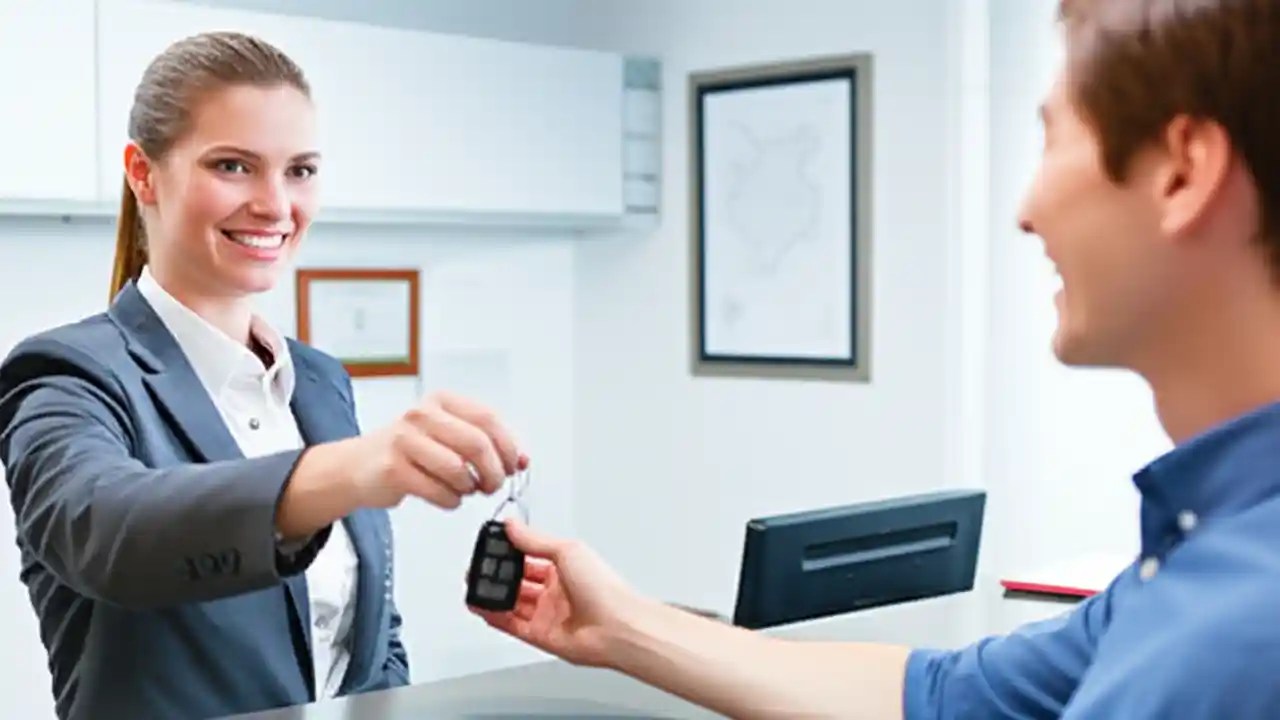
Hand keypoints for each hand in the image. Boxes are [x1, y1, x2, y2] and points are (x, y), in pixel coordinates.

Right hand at [350, 391, 527, 510]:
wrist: (358, 465)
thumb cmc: (410, 450)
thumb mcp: (448, 436)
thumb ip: (487, 444)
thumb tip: (523, 460)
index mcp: (441, 401)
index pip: (488, 418)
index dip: (508, 446)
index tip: (513, 465)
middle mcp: (422, 415)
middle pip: (477, 444)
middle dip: (494, 472)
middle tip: (493, 485)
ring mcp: (405, 440)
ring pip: (458, 470)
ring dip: (470, 488)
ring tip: (466, 489)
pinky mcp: (393, 468)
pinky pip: (439, 491)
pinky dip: (451, 500)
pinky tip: (448, 496)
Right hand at [468, 519, 642, 667]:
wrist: (617, 627)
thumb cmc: (604, 588)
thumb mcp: (567, 551)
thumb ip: (535, 540)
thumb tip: (512, 525)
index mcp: (566, 568)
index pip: (530, 557)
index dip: (511, 553)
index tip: (493, 546)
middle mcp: (556, 591)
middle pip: (519, 582)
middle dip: (498, 576)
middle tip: (479, 569)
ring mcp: (548, 614)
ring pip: (512, 604)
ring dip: (493, 596)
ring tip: (475, 587)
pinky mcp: (541, 636)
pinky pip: (511, 625)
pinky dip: (495, 616)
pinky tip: (482, 608)